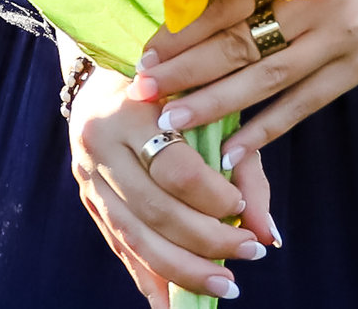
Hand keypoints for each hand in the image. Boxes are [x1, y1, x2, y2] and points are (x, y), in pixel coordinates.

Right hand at [66, 62, 279, 303]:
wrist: (104, 72)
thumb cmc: (174, 90)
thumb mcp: (210, 109)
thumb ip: (245, 165)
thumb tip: (269, 233)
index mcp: (131, 110)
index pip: (175, 168)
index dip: (212, 197)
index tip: (239, 209)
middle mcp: (100, 145)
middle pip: (155, 210)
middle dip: (206, 242)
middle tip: (249, 254)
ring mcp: (88, 176)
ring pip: (135, 236)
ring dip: (183, 270)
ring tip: (226, 286)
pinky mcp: (88, 199)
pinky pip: (119, 246)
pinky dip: (149, 278)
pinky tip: (173, 303)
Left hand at [131, 0, 357, 160]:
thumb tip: (178, 18)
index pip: (228, 6)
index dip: (184, 33)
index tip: (147, 55)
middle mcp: (320, 3)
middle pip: (242, 45)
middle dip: (188, 72)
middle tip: (145, 91)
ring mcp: (342, 40)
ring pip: (268, 80)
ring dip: (217, 104)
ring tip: (174, 121)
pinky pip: (304, 105)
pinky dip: (266, 129)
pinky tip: (232, 149)